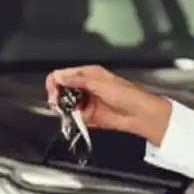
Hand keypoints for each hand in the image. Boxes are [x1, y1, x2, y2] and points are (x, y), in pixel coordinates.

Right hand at [45, 65, 172, 144]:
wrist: (139, 114)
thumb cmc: (124, 94)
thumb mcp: (98, 83)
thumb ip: (77, 79)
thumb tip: (57, 76)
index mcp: (87, 74)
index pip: (63, 75)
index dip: (55, 82)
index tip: (54, 92)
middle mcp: (85, 86)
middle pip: (62, 90)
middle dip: (57, 97)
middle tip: (58, 104)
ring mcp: (87, 102)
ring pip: (66, 104)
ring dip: (64, 109)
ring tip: (67, 113)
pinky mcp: (89, 116)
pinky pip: (75, 117)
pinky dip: (73, 119)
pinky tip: (75, 119)